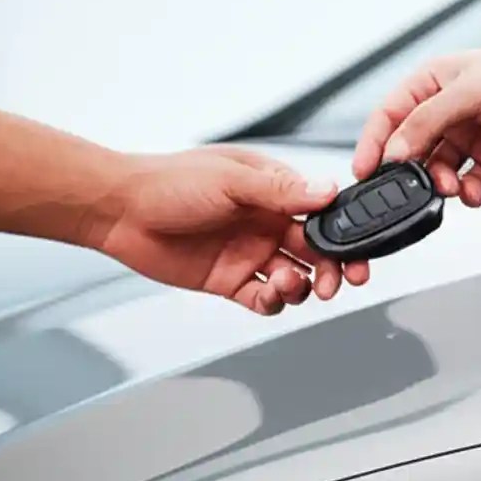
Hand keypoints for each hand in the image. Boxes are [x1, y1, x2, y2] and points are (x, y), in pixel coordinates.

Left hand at [87, 145, 368, 315]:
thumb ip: (280, 190)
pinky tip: (272, 294)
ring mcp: (249, 252)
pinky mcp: (230, 280)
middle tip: (338, 281)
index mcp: (273, 190)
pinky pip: (265, 298)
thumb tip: (327, 192)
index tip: (359, 249)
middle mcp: (266, 222)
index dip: (345, 232)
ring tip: (289, 282)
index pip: (323, 212)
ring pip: (296, 276)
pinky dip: (276, 301)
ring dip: (303, 285)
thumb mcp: (231, 179)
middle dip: (334, 267)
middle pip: (317, 249)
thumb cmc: (169, 182)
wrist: (120, 212)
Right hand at [352, 21, 480, 206]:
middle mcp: (447, 112)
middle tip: (410, 189)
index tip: (363, 172)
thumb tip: (395, 152)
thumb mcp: (471, 90)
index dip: (373, 144)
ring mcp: (469, 138)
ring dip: (439, 184)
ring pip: (437, 172)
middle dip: (408, 172)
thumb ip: (429, 121)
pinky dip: (467, 193)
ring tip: (451, 185)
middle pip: (410, 149)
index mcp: (432, 84)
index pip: (389, 116)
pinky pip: (468, 185)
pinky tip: (474, 191)